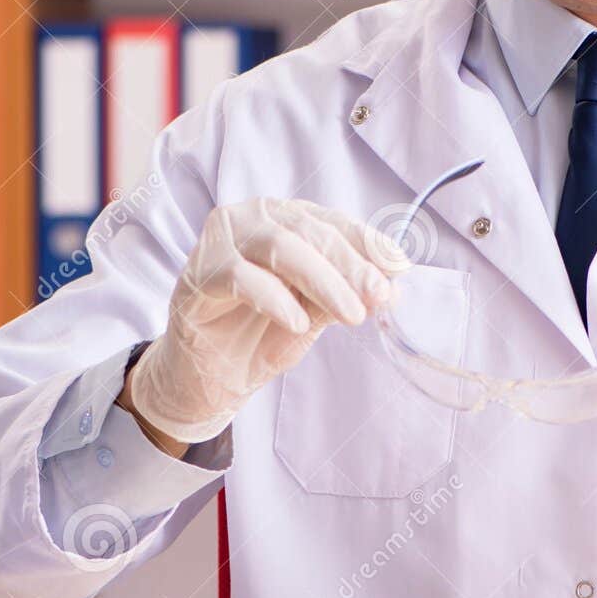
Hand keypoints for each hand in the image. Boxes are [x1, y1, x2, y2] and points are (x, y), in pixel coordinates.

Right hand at [125, 198, 410, 445]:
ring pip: (279, 247)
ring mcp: (221, 241)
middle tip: (378, 296)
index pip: (334, 222)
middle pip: (310, 231)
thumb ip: (347, 293)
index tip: (399, 269)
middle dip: (351, 265)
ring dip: (322, 280)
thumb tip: (394, 286)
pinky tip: (297, 322)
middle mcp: (253, 218)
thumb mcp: (316, 313)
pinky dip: (274, 298)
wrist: (211, 378)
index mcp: (287, 219)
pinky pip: (239, 276)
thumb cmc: (264, 334)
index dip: (369, 244)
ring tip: (350, 314)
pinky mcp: (197, 274)